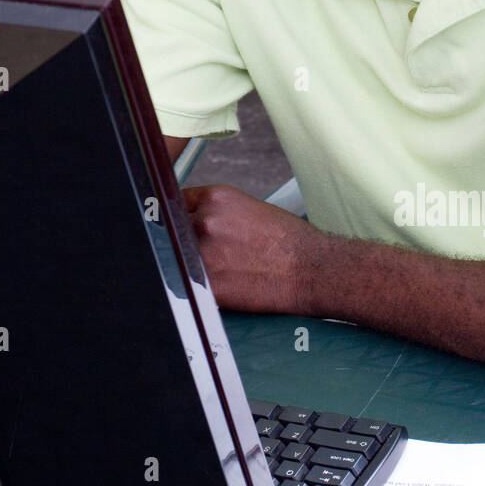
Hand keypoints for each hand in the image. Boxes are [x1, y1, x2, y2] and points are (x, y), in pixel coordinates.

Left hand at [182, 183, 318, 313]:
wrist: (310, 268)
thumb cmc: (287, 240)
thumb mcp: (248, 208)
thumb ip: (216, 212)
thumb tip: (194, 221)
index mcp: (215, 198)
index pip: (177, 201)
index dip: (179, 215)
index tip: (179, 225)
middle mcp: (205, 221)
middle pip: (174, 229)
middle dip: (184, 239)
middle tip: (205, 251)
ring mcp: (203, 253)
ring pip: (180, 258)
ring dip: (189, 264)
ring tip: (220, 269)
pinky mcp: (207, 284)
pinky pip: (190, 284)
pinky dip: (198, 287)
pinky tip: (220, 285)